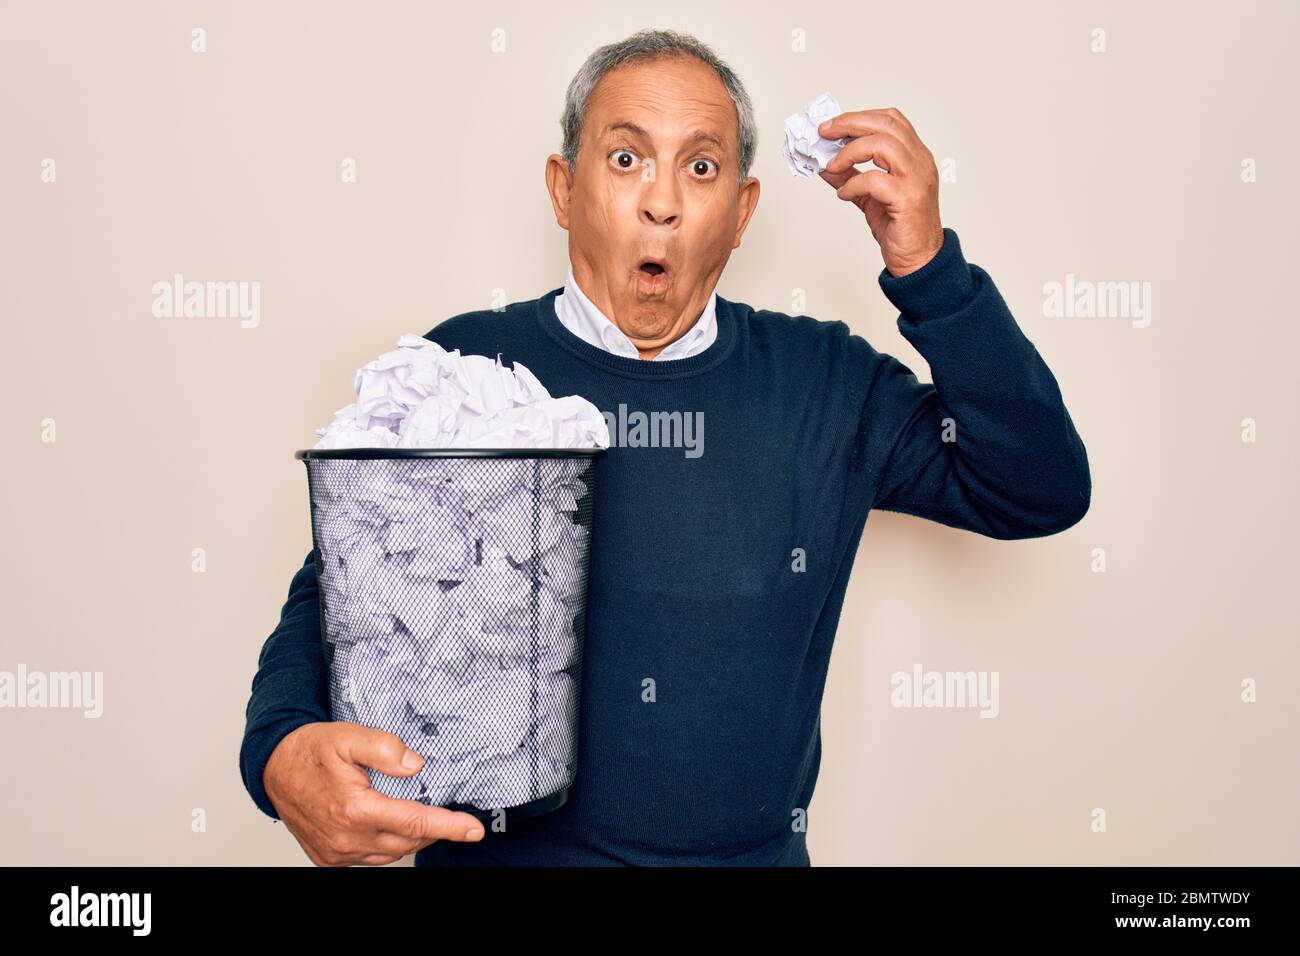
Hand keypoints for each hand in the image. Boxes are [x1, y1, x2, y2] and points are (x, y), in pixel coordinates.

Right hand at [263, 721, 486, 865]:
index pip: (415, 823)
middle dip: (433, 829)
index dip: (450, 826)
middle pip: (407, 841)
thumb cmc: (309, 751)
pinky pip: (370, 859)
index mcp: (356, 809)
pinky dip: (387, 845)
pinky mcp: (329, 858)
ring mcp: (337, 852)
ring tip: (421, 818)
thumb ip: (386, 748)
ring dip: (410, 838)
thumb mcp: (349, 736)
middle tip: (449, 815)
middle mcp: (347, 838)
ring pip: (390, 854)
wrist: (272, 768)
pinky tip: (390, 827)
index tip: (474, 830)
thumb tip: (415, 766)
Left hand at [816, 107, 943, 276]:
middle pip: (886, 124)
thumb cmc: (900, 227)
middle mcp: (920, 162)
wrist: (918, 260)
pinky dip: (853, 183)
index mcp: (915, 156)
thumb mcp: (869, 196)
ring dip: (850, 151)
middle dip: (850, 123)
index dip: (859, 117)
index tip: (831, 125)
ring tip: (832, 166)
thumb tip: (823, 164)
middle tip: (823, 132)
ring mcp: (916, 179)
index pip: (891, 120)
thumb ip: (850, 177)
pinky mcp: (908, 199)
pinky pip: (875, 180)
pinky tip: (844, 194)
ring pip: (883, 144)